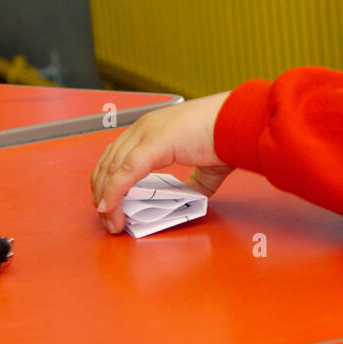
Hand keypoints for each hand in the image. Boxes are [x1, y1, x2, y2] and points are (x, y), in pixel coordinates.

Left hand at [90, 92, 234, 233]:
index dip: (108, 180)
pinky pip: (125, 173)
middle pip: (107, 162)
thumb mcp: (205, 166)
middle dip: (102, 192)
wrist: (240, 123)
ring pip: (112, 169)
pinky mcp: (153, 144)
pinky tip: (110, 208)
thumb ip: (193, 182)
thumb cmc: (227, 135)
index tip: (109, 203)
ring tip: (111, 219)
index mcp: (154, 127)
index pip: (117, 154)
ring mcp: (147, 133)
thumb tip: (189, 198)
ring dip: (106, 198)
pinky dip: (114, 193)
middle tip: (107, 216)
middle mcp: (145, 126)